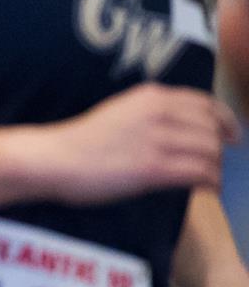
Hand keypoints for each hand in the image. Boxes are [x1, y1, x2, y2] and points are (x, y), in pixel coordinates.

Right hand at [38, 84, 237, 204]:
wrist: (54, 159)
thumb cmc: (81, 141)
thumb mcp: (120, 112)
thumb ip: (151, 113)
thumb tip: (183, 128)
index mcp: (151, 97)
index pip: (205, 103)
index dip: (226, 120)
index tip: (232, 135)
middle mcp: (159, 113)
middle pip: (212, 129)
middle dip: (220, 148)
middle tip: (217, 163)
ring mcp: (157, 140)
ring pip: (210, 151)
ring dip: (215, 167)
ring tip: (209, 179)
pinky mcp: (154, 168)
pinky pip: (200, 173)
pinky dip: (210, 182)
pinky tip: (207, 190)